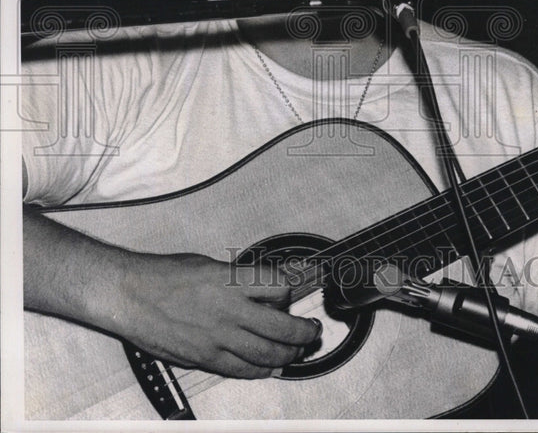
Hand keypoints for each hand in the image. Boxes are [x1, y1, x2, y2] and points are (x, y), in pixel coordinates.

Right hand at [115, 252, 321, 377]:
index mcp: (230, 280)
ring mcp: (218, 337)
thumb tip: (258, 290)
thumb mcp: (207, 263)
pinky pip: (242, 369)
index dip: (290, 289)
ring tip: (298, 351)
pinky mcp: (205, 357)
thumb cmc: (163, 275)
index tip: (292, 291)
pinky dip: (261, 370)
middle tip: (313, 330)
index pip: (279, 285)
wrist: (130, 294)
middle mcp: (229, 310)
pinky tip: (270, 367)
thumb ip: (235, 280)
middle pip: (282, 327)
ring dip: (289, 354)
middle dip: (305, 332)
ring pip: (267, 353)